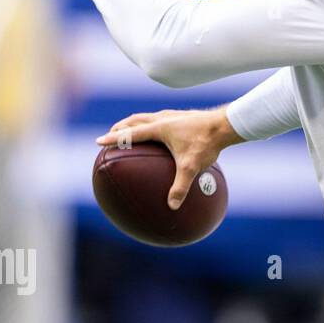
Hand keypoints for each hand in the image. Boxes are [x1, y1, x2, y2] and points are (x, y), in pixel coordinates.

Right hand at [97, 107, 242, 208]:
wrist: (224, 125)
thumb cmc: (206, 144)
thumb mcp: (191, 168)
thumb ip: (180, 187)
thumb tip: (172, 206)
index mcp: (159, 128)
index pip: (131, 133)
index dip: (114, 138)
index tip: (99, 141)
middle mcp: (162, 118)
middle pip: (134, 121)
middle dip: (120, 128)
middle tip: (111, 136)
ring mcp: (171, 116)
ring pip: (145, 117)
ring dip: (134, 124)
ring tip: (129, 132)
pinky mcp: (180, 117)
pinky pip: (159, 119)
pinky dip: (150, 125)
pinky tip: (158, 135)